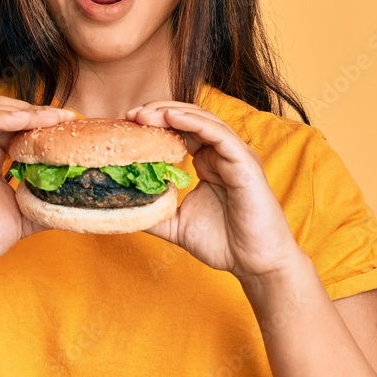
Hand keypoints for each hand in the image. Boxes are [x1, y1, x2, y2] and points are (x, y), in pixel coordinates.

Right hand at [0, 96, 76, 278]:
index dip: (46, 121)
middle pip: (9, 111)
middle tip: (68, 118)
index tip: (73, 124)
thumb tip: (75, 202)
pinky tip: (29, 120)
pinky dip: (7, 119)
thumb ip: (44, 205)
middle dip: (40, 109)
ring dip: (28, 110)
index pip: (19, 126)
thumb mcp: (22, 218)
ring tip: (55, 117)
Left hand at [125, 102, 304, 281]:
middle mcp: (221, 153)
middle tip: (130, 115)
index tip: (127, 124)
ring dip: (172, 112)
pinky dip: (194, 122)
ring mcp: (235, 155)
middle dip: (158, 112)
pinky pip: (219, 134)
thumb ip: (153, 212)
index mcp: (208, 162)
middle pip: (189, 118)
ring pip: (203, 120)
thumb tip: (120, 208)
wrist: (256, 265)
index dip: (154, 123)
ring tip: (145, 114)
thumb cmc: (225, 244)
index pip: (180, 130)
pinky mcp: (245, 162)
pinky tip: (172, 117)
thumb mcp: (176, 224)